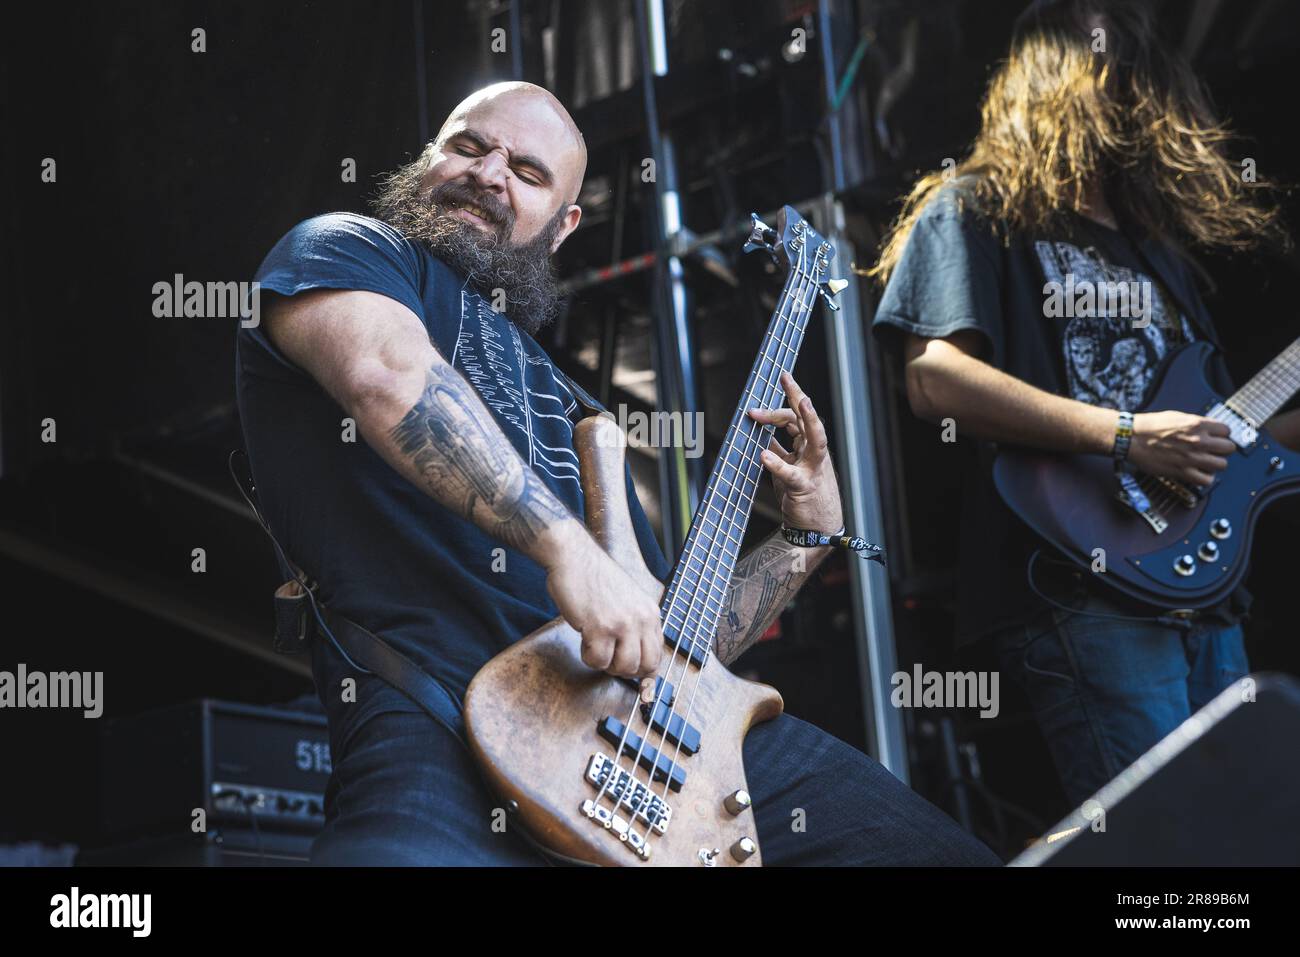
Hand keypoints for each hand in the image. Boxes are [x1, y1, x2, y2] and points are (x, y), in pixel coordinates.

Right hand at [541, 523, 663, 690]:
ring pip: (623, 667)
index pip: (658, 654)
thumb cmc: (595, 578)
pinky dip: (587, 656)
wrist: (574, 556)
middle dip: (625, 671)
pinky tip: (584, 637)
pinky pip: (598, 661)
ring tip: (595, 645)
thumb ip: (637, 625)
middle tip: (609, 659)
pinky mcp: (600, 627)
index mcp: (651, 612)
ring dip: (605, 664)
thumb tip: (638, 660)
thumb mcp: (628, 599)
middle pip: (646, 666)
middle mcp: (641, 618)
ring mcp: (622, 623)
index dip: (645, 672)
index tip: (636, 681)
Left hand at [747, 371, 843, 531]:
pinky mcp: (804, 488)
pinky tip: (763, 456)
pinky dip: (777, 464)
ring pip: (816, 439)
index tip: (782, 377)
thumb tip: (762, 435)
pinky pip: (791, 473)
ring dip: (807, 420)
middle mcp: (815, 454)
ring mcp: (813, 469)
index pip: (801, 416)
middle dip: (791, 401)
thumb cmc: (804, 498)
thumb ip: (779, 450)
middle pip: (806, 420)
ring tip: (799, 404)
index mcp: (809, 448)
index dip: (792, 396)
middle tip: (770, 392)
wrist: (816, 530)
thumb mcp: (789, 469)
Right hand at [1129, 410, 1234, 484]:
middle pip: (1229, 448)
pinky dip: (1205, 477)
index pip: (1227, 431)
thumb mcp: (1177, 416)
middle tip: (1213, 450)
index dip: (1221, 434)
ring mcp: (1192, 458)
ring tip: (1206, 462)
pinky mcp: (1183, 472)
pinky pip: (1207, 480)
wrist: (1131, 438)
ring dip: (1215, 463)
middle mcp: (1198, 441)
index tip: (1216, 437)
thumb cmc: (1149, 426)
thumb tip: (1209, 430)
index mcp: (1197, 424)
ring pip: (1222, 465)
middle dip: (1221, 449)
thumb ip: (1196, 424)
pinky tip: (1198, 472)